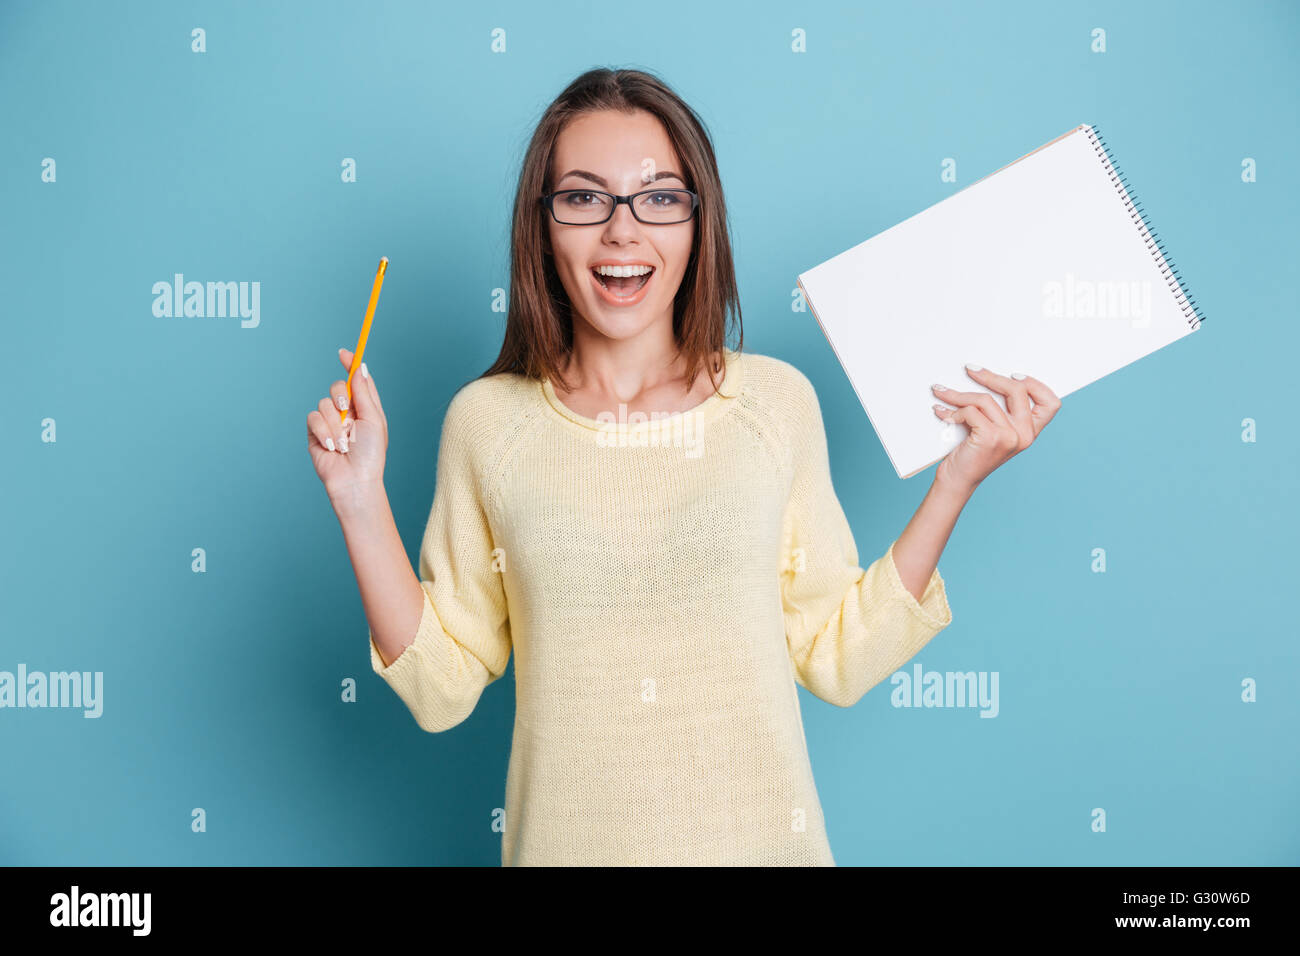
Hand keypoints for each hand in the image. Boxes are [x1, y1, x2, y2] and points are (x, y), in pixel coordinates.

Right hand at [306, 347, 388, 499]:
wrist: (354, 480)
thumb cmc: (370, 454)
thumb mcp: (373, 420)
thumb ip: (364, 393)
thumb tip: (360, 367)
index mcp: (365, 408)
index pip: (357, 381)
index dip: (351, 365)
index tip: (344, 353)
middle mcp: (347, 413)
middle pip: (337, 387)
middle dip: (340, 397)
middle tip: (346, 411)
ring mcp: (330, 423)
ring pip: (324, 403)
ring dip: (335, 425)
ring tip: (343, 443)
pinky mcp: (315, 433)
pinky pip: (313, 418)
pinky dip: (323, 431)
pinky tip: (331, 447)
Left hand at [930, 365, 1060, 492]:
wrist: (957, 481)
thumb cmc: (971, 455)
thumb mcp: (994, 432)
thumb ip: (1001, 413)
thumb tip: (986, 377)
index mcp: (1029, 432)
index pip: (1050, 404)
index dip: (1035, 384)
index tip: (1014, 375)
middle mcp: (1024, 435)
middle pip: (1017, 390)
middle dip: (990, 376)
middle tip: (971, 370)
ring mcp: (1009, 437)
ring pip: (985, 399)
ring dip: (958, 395)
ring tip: (943, 393)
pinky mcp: (991, 437)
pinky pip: (971, 411)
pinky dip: (953, 411)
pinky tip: (943, 414)